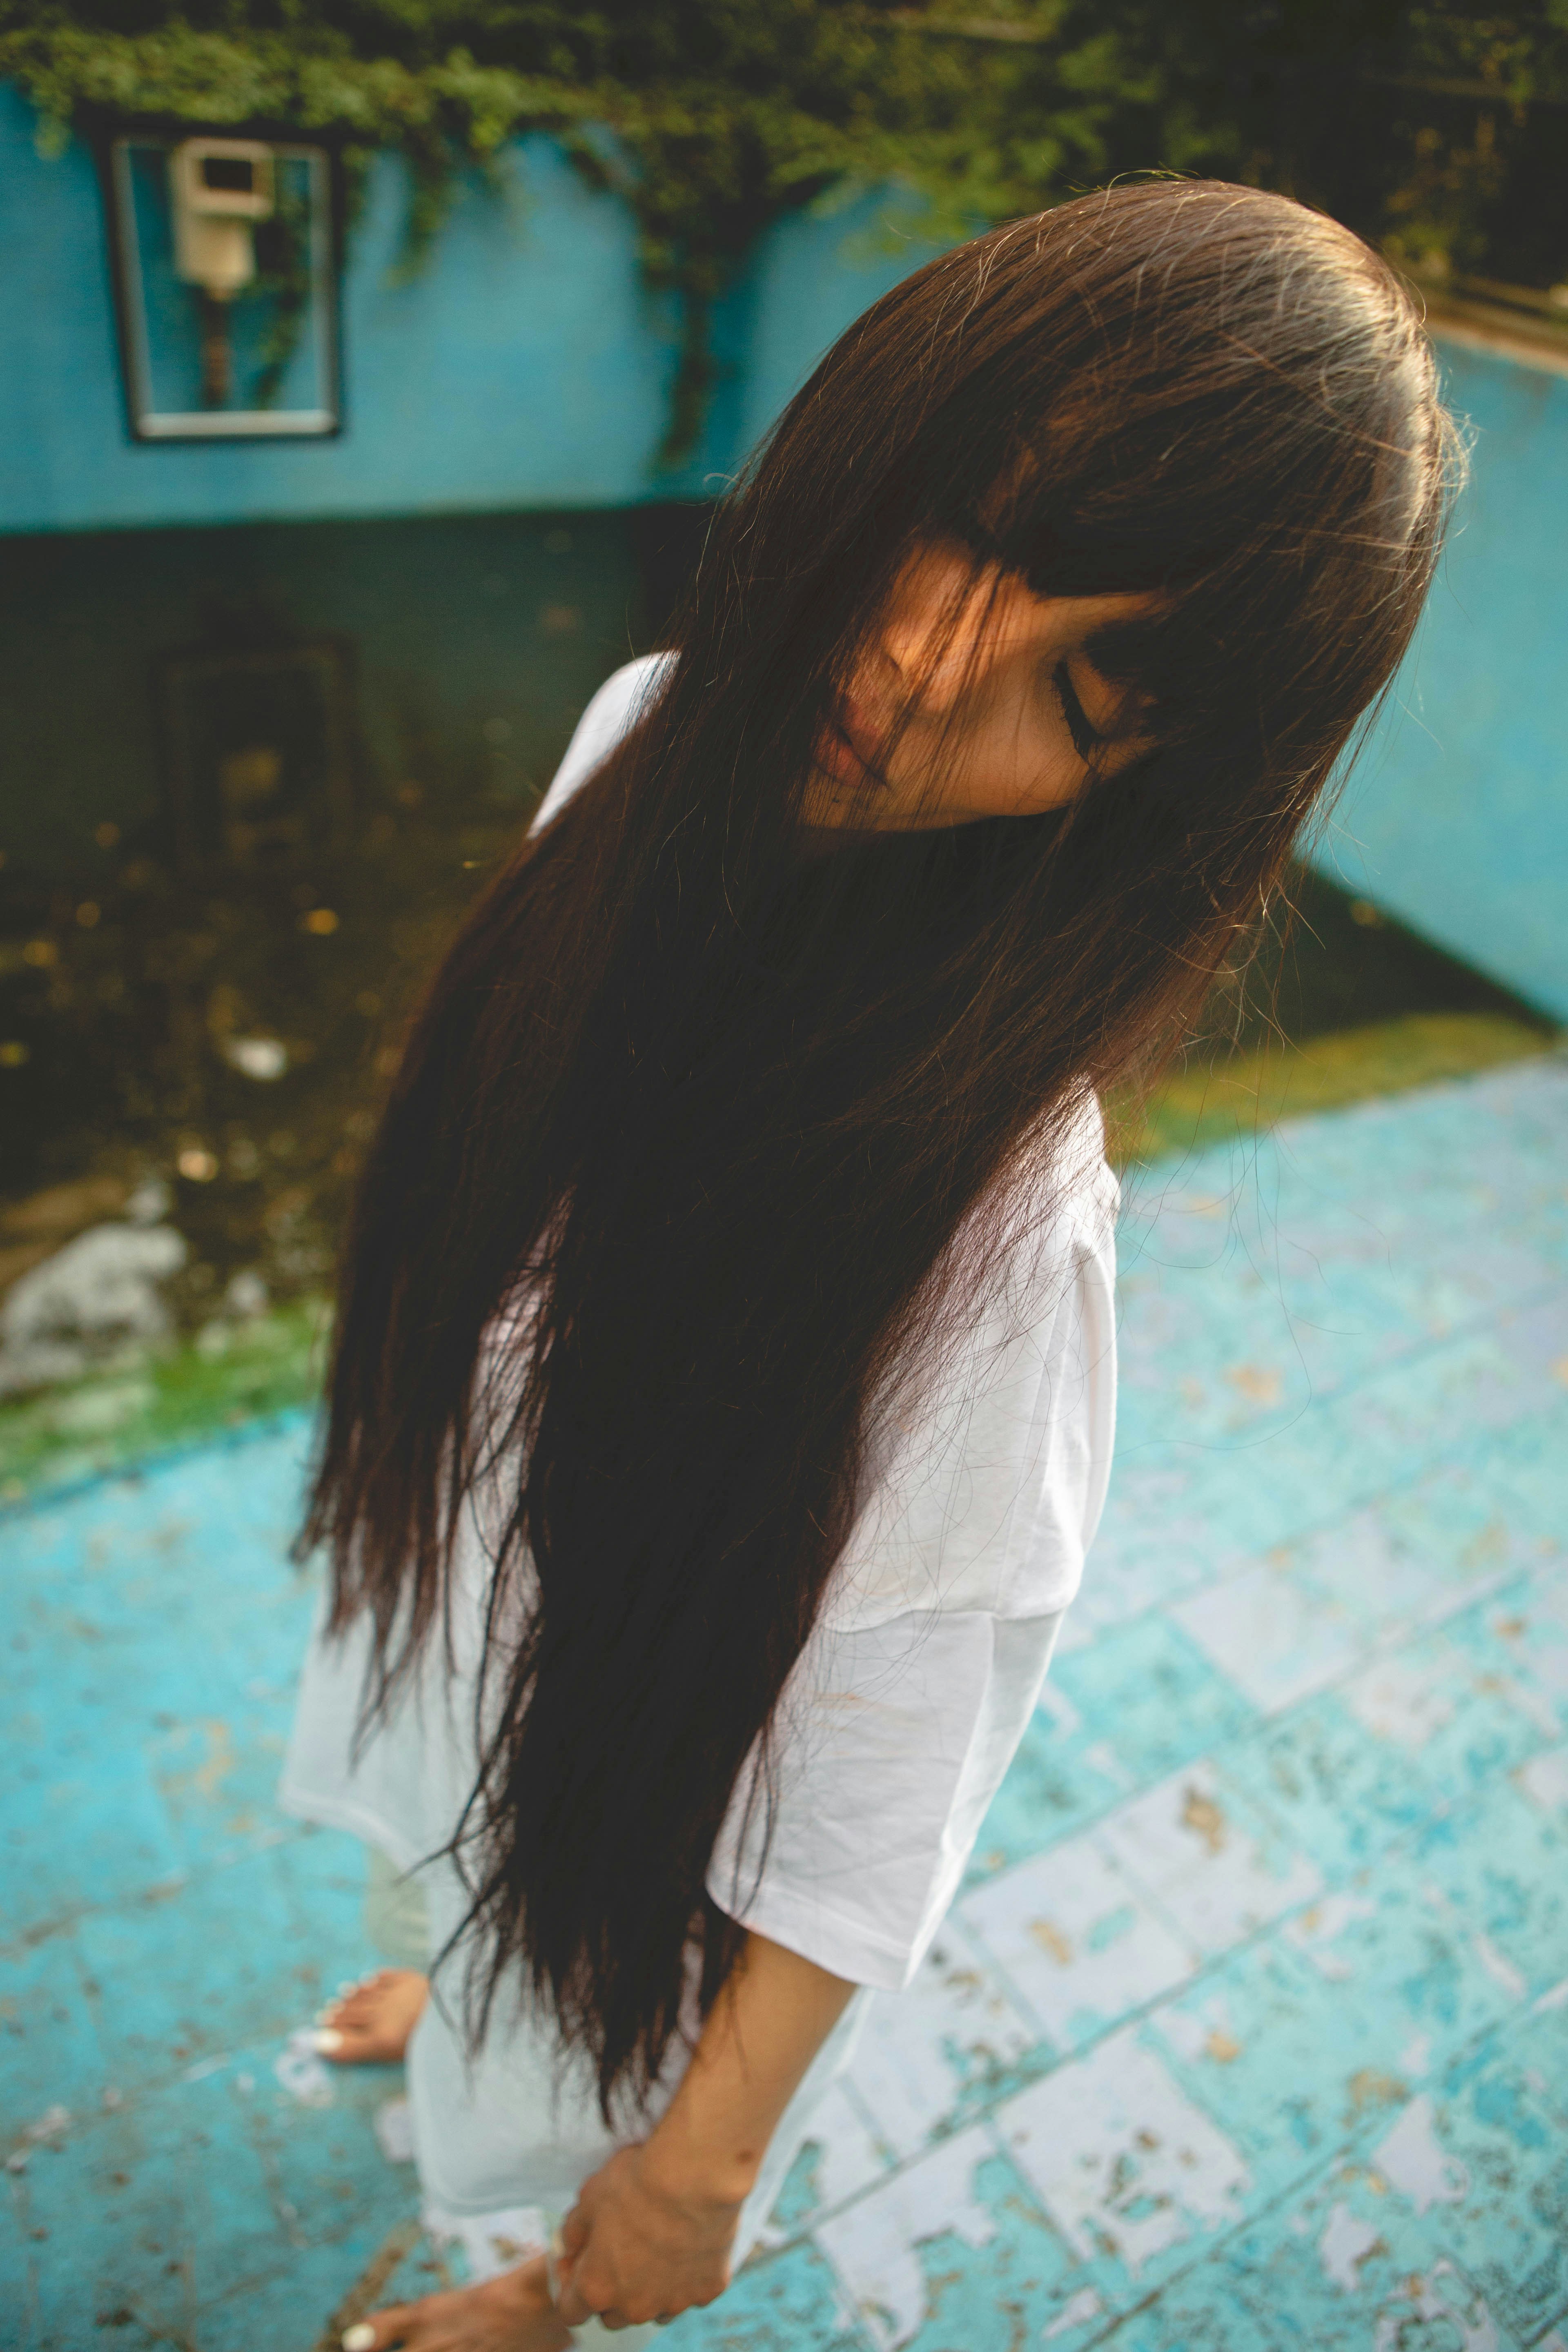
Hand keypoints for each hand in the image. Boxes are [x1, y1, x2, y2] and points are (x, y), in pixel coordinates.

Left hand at [552, 2141, 742, 2330]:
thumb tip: (570, 2245)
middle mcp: (633, 2306)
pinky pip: (690, 2292)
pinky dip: (686, 2276)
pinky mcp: (707, 2290)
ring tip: (657, 2248)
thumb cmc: (637, 2183)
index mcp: (597, 2287)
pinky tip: (689, 2243)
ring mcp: (673, 2301)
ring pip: (653, 2309)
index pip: (571, 2311)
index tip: (579, 2261)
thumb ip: (574, 2231)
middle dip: (609, 2292)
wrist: (694, 2175)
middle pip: (612, 2316)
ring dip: (648, 2289)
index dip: (570, 2285)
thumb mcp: (588, 2197)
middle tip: (619, 2252)